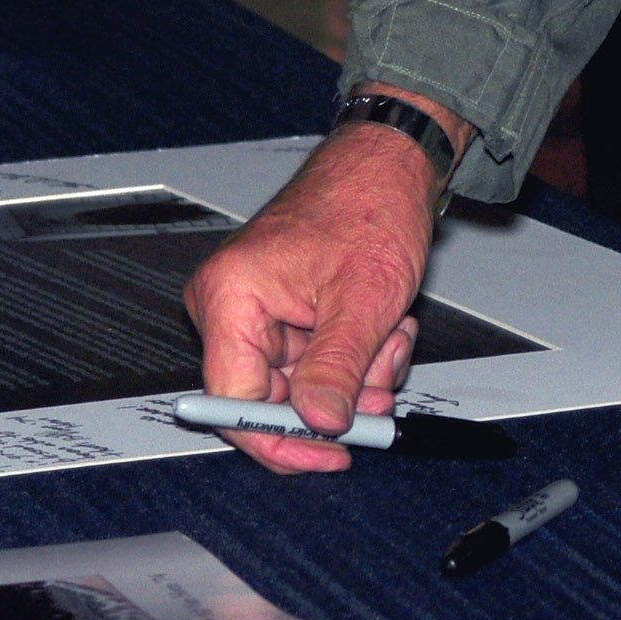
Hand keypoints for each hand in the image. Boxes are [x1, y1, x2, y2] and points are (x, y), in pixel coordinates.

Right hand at [182, 111, 446, 473]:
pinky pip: (319, 364)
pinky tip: (383, 328)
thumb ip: (336, 369)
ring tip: (389, 337)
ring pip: (304, 386)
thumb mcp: (362, 299)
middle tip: (381, 391)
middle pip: (272, 398)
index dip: (281, 439)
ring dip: (358, 377)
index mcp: (229, 297)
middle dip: (337, 401)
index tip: (328, 454)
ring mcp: (260, 311)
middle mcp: (233, 306)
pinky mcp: (288, 314)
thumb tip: (318, 425)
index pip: (232, 403)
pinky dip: (358, 358)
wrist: (390, 165)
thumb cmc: (369, 203)